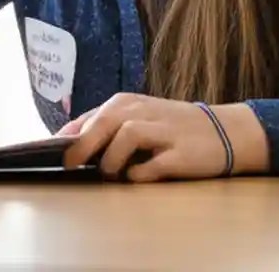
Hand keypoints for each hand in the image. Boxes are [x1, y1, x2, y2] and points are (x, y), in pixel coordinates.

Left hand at [56, 93, 269, 181]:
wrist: (223, 131)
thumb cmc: (169, 126)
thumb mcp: (136, 115)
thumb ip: (102, 124)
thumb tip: (63, 139)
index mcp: (127, 102)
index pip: (89, 118)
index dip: (69, 139)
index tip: (55, 157)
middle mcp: (143, 111)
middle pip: (104, 122)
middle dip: (82, 147)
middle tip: (70, 167)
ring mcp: (163, 131)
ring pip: (126, 136)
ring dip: (112, 160)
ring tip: (112, 174)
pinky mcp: (180, 154)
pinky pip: (151, 166)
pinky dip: (139, 175)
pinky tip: (137, 177)